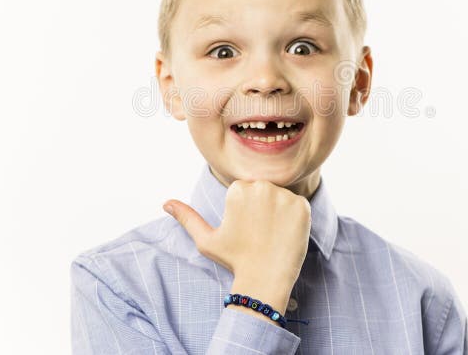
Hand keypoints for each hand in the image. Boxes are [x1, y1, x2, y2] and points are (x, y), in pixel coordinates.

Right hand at [163, 178, 311, 289]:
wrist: (264, 280)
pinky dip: (296, 218)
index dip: (247, 211)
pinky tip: (286, 234)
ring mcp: (284, 195)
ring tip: (272, 234)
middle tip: (260, 233)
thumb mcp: (206, 239)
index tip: (247, 229)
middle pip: (265, 190)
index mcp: (238, 188)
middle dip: (263, 208)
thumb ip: (187, 217)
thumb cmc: (234, 260)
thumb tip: (165, 203)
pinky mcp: (302, 206)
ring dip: (280, 212)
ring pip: (282, 197)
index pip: (246, 190)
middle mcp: (261, 186)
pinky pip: (299, 205)